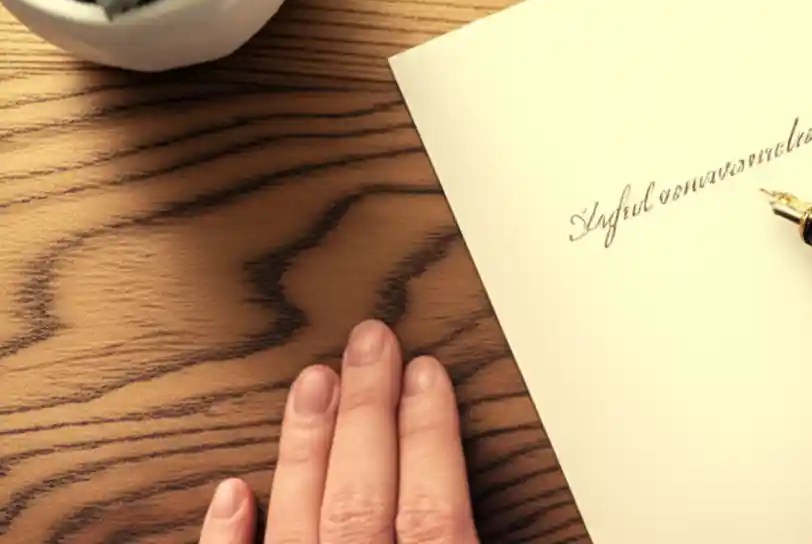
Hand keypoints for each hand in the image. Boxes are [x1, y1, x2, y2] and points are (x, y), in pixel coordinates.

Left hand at [196, 320, 479, 543]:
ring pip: (299, 522)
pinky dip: (228, 534)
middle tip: (370, 344)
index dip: (431, 436)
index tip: (426, 375)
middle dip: (367, 410)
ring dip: (306, 447)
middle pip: (363, 498)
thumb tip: (524, 515)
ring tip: (313, 380)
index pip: (432, 511)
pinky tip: (232, 490)